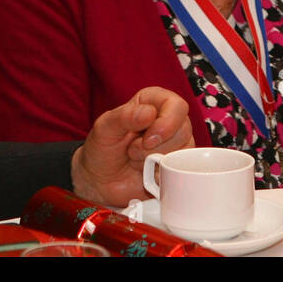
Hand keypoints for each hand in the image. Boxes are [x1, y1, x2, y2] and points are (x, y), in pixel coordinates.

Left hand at [71, 87, 193, 205]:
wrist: (99, 179)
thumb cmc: (102, 148)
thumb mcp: (105, 128)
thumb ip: (125, 116)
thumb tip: (149, 113)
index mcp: (153, 102)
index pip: (177, 106)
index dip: (166, 124)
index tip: (147, 139)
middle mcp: (168, 120)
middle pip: (183, 130)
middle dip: (155, 147)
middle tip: (133, 150)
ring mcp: (174, 143)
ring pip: (183, 152)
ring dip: (155, 161)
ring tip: (136, 159)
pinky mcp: (176, 165)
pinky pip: (182, 170)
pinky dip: (161, 174)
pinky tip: (146, 172)